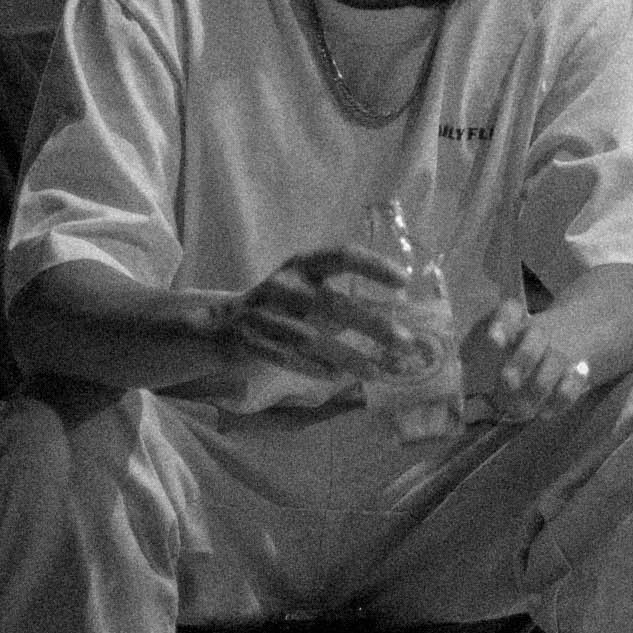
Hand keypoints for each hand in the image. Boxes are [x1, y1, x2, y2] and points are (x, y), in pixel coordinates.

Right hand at [225, 242, 431, 381]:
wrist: (226, 323)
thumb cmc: (286, 305)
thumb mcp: (311, 290)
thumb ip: (350, 303)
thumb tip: (400, 324)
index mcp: (302, 264)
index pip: (341, 255)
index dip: (372, 265)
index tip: (404, 280)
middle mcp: (283, 285)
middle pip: (332, 303)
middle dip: (372, 325)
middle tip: (406, 342)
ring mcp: (265, 313)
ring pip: (312, 338)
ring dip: (348, 356)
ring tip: (379, 371)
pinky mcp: (253, 340)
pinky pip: (289, 358)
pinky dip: (314, 368)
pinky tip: (338, 377)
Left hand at [461, 300, 597, 424]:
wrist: (577, 331)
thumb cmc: (522, 347)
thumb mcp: (501, 344)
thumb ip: (476, 358)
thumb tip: (450, 379)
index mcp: (517, 323)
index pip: (511, 310)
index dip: (503, 322)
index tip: (493, 339)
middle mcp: (539, 332)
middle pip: (537, 335)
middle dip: (523, 358)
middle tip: (508, 381)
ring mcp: (561, 350)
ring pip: (555, 361)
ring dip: (539, 384)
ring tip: (523, 409)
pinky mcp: (578, 371)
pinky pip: (575, 384)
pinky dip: (561, 399)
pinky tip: (544, 413)